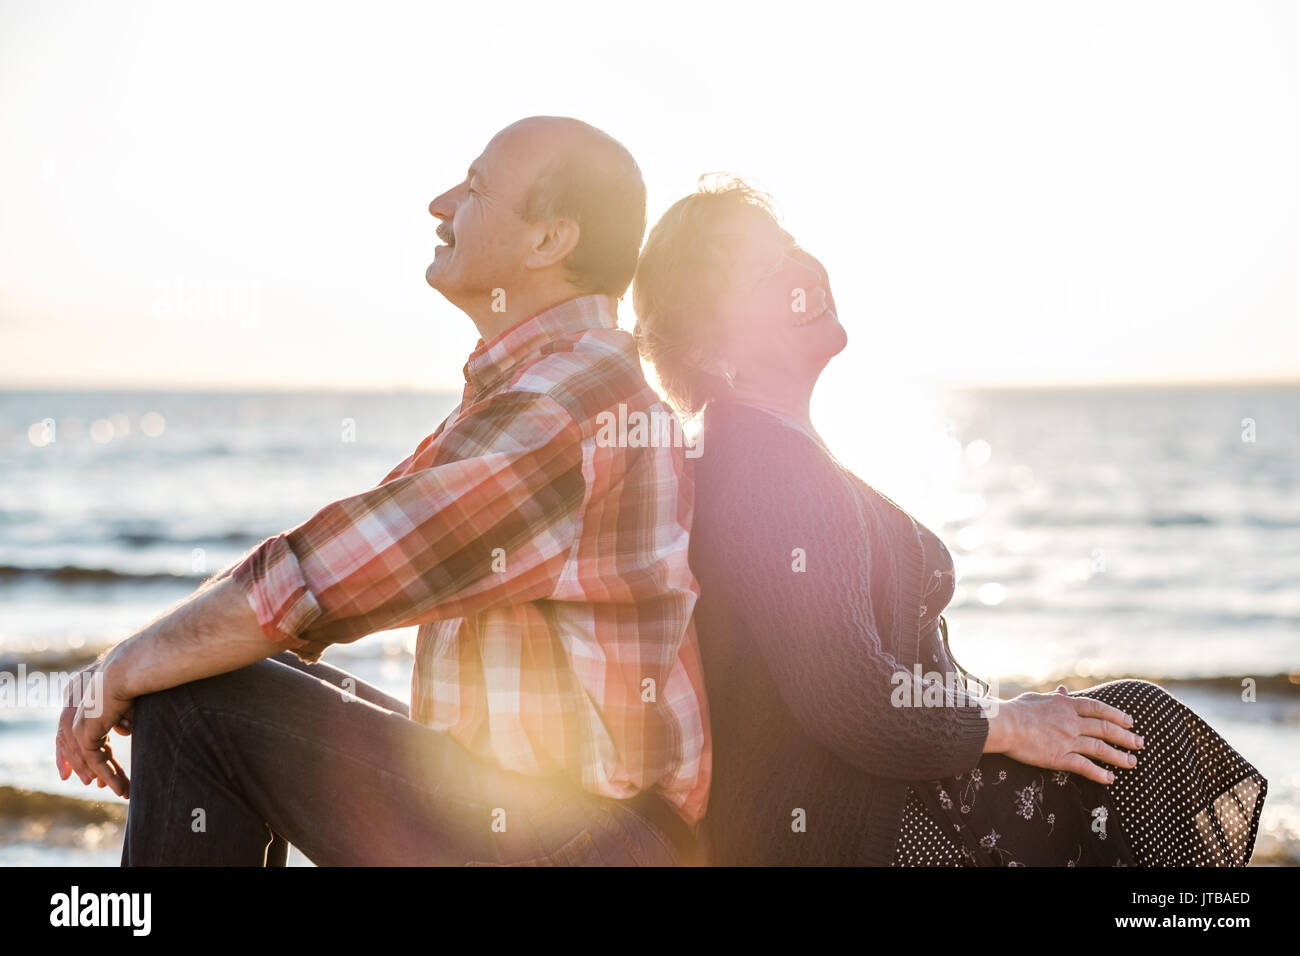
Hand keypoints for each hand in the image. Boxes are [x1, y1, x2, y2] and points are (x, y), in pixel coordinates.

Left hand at [55, 656, 132, 797]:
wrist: (133, 665)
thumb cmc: (140, 672)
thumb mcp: (128, 695)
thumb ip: (122, 713)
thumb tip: (124, 729)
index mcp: (83, 685)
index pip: (75, 718)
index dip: (80, 739)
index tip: (89, 751)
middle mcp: (73, 698)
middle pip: (68, 739)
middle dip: (77, 763)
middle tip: (89, 782)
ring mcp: (76, 715)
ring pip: (82, 752)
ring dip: (99, 773)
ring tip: (114, 789)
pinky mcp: (83, 729)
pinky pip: (92, 757)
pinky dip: (106, 773)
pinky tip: (118, 785)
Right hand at [987, 684, 1144, 785]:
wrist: (1003, 725)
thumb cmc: (1015, 710)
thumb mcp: (1037, 698)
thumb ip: (1054, 697)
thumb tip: (1064, 691)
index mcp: (1066, 704)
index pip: (1098, 708)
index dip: (1116, 715)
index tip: (1130, 721)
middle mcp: (1071, 721)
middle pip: (1105, 728)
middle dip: (1125, 737)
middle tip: (1139, 743)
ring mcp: (1067, 740)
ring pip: (1100, 748)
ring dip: (1119, 756)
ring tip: (1132, 762)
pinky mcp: (1059, 757)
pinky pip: (1084, 766)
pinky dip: (1099, 773)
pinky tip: (1110, 779)